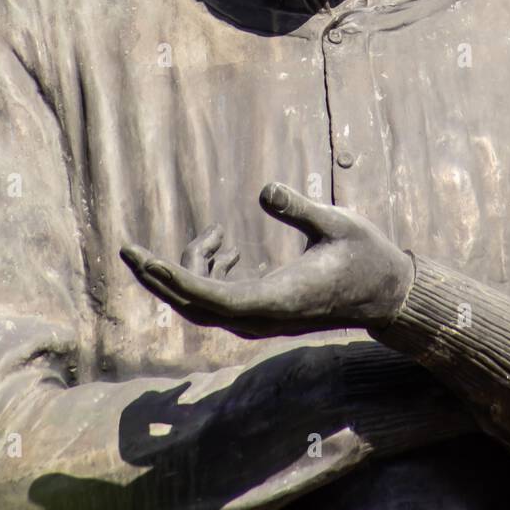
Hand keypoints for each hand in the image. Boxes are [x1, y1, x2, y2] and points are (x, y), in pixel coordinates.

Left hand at [121, 182, 414, 337]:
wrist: (383, 293)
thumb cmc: (365, 254)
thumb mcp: (339, 222)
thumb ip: (301, 208)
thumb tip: (265, 189)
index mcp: (279, 298)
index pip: (213, 297)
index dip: (176, 278)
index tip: (146, 260)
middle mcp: (262, 317)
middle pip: (193, 306)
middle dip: (157, 278)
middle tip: (126, 249)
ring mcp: (258, 320)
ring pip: (202, 304)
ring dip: (190, 268)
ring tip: (215, 234)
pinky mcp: (259, 314)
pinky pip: (216, 300)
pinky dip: (207, 272)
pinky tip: (224, 248)